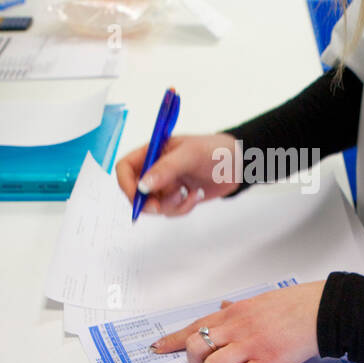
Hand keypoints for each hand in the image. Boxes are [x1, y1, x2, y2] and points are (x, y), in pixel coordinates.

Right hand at [115, 132, 239, 216]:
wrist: (238, 163)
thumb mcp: (190, 154)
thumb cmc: (215, 150)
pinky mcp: (177, 197)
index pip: (125, 168)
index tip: (140, 196)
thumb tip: (143, 185)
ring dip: (171, 205)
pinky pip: (171, 211)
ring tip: (190, 194)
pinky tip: (197, 195)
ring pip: (154, 206)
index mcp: (152, 152)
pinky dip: (183, 208)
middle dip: (150, 202)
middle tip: (165, 204)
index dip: (127, 184)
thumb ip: (166, 168)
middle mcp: (155, 169)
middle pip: (136, 192)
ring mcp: (166, 185)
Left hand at [150, 281, 325, 362]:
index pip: (194, 327)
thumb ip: (237, 309)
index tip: (158, 349)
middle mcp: (237, 329)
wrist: (319, 311)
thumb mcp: (258, 301)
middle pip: (196, 348)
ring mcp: (251, 346)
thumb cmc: (291, 306)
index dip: (173, 340)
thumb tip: (223, 309)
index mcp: (234, 314)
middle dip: (197, 361)